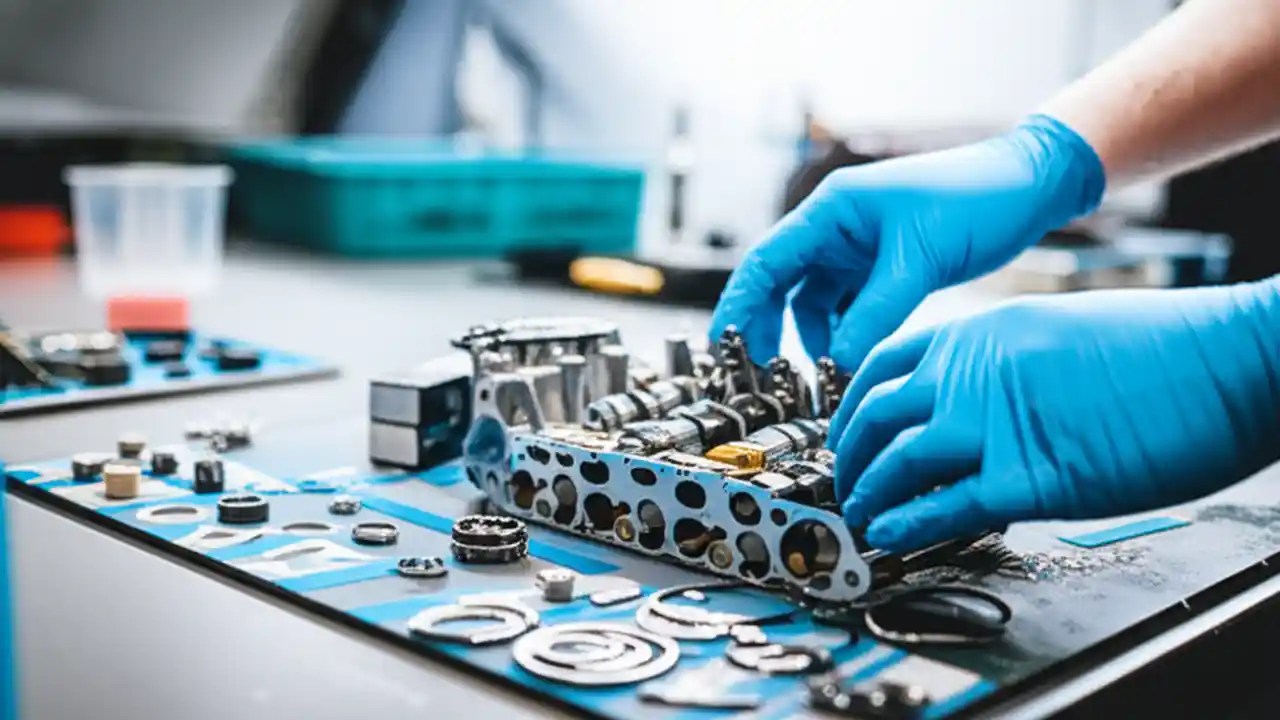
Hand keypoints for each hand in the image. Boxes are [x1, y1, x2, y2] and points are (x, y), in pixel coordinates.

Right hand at [709, 115, 1104, 369]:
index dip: (740, 306)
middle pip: (781, 285)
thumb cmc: (976, 200)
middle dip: (769, 329)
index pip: (766, 262)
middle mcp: (836, 229)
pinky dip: (846, 335)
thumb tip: (839, 366)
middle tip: (764, 375)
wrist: (1030, 186)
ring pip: (816, 303)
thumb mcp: (920, 261)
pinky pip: (849, 308)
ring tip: (825, 376)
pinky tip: (853, 360)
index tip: (726, 347)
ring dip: (815, 339)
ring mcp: (857, 248)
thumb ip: (875, 315)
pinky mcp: (882, 267)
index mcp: (831, 212)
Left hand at [830, 280, 1279, 551]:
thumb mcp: (1060, 333)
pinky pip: (943, 507)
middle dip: (850, 456)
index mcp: (982, 333)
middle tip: (845, 483)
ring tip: (860, 518)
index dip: (853, 404)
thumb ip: (1005, 365)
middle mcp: (974, 374)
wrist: (1229, 359)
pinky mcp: (1031, 478)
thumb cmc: (1165, 347)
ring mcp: (997, 425)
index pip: (885, 364)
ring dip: (868, 496)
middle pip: (877, 415)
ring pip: (897, 463)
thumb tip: (980, 401)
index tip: (847, 431)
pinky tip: (888, 537)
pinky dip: (905, 525)